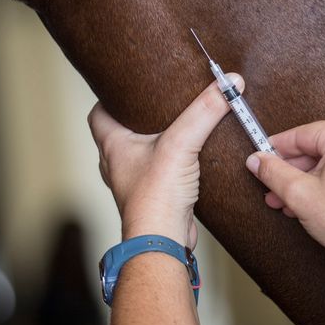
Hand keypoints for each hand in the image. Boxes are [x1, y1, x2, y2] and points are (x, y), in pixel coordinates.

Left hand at [88, 74, 242, 247]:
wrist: (162, 240)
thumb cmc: (155, 197)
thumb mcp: (181, 143)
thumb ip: (204, 111)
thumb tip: (227, 84)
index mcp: (113, 146)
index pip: (98, 115)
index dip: (109, 98)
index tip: (127, 88)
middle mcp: (119, 165)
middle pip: (120, 135)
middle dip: (138, 119)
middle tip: (159, 104)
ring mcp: (135, 183)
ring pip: (140, 156)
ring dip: (155, 145)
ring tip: (176, 129)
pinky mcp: (155, 197)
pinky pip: (159, 175)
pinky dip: (170, 166)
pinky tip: (188, 161)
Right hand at [246, 119, 324, 258]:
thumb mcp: (299, 194)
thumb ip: (273, 172)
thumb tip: (255, 160)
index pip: (302, 135)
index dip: (277, 149)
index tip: (261, 157)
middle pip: (317, 149)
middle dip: (292, 172)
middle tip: (271, 188)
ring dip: (307, 180)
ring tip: (286, 201)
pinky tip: (309, 200)